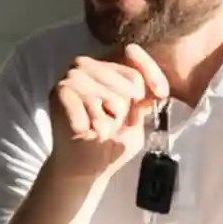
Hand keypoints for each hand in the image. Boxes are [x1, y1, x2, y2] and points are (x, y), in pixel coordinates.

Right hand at [48, 43, 169, 180]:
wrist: (84, 170)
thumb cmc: (110, 143)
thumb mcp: (136, 118)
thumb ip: (145, 98)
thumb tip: (158, 89)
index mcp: (106, 67)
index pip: (132, 53)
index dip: (151, 73)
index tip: (162, 94)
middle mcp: (87, 65)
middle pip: (129, 81)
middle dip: (127, 111)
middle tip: (110, 125)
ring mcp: (72, 76)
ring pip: (112, 97)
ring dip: (109, 121)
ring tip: (97, 129)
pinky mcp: (61, 91)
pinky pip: (92, 105)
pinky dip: (95, 125)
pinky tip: (85, 131)